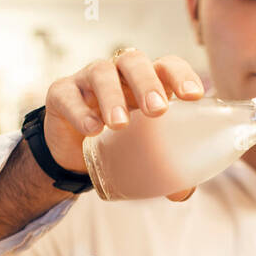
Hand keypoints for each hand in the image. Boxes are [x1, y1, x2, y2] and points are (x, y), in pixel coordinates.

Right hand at [43, 49, 204, 200]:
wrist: (74, 154)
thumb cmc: (119, 144)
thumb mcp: (145, 155)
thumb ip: (167, 173)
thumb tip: (182, 193)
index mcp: (148, 83)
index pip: (167, 65)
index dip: (181, 75)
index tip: (193, 95)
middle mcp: (119, 74)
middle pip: (134, 62)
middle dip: (148, 83)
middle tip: (158, 111)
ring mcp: (88, 80)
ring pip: (101, 73)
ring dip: (113, 96)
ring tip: (120, 124)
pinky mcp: (61, 94)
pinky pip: (68, 95)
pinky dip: (80, 111)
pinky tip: (92, 130)